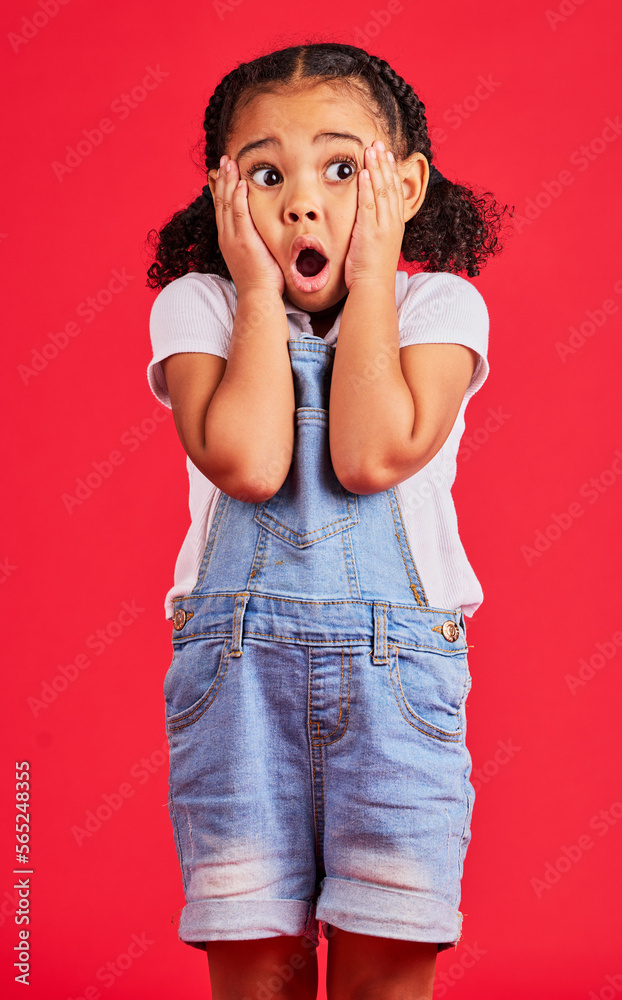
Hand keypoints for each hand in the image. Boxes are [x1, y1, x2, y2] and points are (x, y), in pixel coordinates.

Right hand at [212, 155, 284, 296]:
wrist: (259, 297)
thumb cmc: (262, 282)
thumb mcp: (256, 257)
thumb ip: (257, 242)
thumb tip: (266, 234)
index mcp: (228, 240)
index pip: (223, 209)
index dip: (223, 189)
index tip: (226, 173)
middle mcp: (227, 237)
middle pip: (222, 201)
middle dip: (223, 179)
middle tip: (224, 160)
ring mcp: (233, 238)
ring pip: (227, 203)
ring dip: (229, 181)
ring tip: (230, 162)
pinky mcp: (243, 240)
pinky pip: (239, 213)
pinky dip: (238, 197)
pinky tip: (241, 182)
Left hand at [344, 140, 404, 290]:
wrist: (373, 288)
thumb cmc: (372, 272)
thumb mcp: (378, 247)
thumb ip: (376, 231)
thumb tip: (370, 224)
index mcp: (395, 226)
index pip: (396, 193)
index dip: (392, 173)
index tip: (388, 156)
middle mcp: (392, 223)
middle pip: (391, 187)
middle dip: (385, 164)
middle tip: (379, 144)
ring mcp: (383, 227)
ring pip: (382, 191)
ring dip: (376, 168)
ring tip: (371, 150)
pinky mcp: (370, 231)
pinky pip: (369, 204)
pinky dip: (367, 187)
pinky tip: (363, 172)